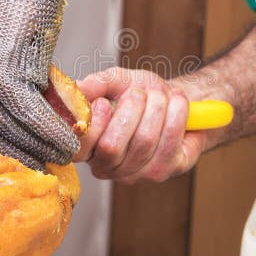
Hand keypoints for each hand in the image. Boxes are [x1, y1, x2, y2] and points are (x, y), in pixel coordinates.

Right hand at [75, 68, 206, 182]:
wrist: (175, 98)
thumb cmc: (142, 93)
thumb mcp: (117, 82)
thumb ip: (97, 84)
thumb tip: (78, 87)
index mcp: (90, 149)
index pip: (79, 149)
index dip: (93, 125)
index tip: (104, 102)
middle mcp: (111, 168)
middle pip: (111, 147)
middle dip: (129, 110)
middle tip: (138, 93)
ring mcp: (141, 173)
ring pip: (143, 141)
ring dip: (155, 107)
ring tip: (159, 95)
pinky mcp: (171, 169)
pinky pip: (170, 141)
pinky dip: (177, 113)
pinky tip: (177, 103)